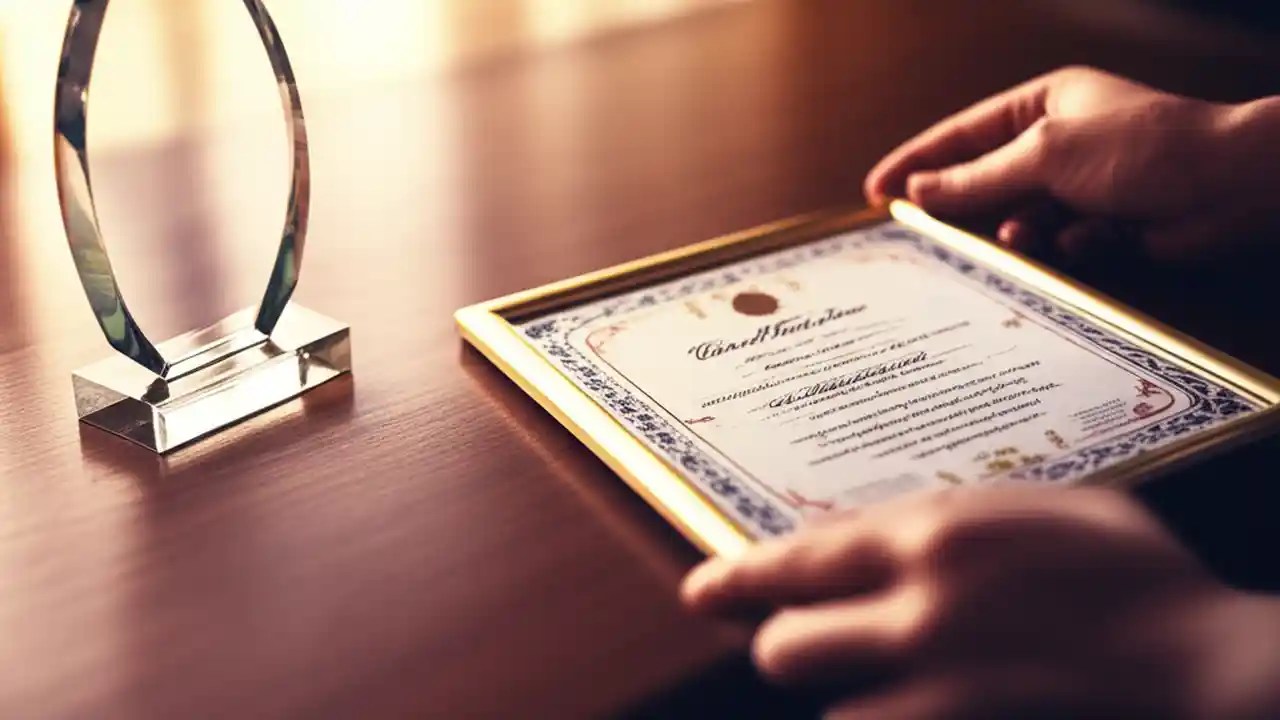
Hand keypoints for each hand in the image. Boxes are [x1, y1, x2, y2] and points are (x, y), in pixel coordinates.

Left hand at [681, 487, 1279, 718]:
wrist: (1206, 671)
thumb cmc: (1138, 580)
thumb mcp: (1043, 510)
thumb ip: (952, 519)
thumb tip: (880, 536)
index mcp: (936, 534)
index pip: (800, 557)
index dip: (739, 577)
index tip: (702, 592)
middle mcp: (919, 609)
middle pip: (786, 645)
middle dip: (790, 649)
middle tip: (814, 646)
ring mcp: (936, 688)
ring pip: (830, 710)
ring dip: (852, 701)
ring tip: (908, 687)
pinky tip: (926, 712)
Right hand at [864, 66, 1279, 264]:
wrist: (1227, 187)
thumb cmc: (1142, 147)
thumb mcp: (1045, 154)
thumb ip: (976, 177)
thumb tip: (918, 191)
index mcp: (1043, 104)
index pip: (961, 134)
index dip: (915, 162)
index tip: (876, 193)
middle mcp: (1058, 141)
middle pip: (986, 178)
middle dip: (964, 205)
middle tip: (922, 230)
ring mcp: (1079, 183)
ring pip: (1018, 217)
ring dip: (1019, 230)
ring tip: (1020, 237)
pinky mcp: (1100, 223)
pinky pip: (1056, 241)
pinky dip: (1063, 244)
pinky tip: (1082, 240)